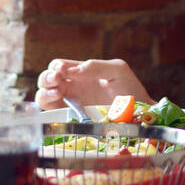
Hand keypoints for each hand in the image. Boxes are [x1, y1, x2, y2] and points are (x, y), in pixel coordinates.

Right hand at [35, 58, 151, 110]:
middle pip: (47, 79)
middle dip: (47, 78)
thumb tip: (72, 71)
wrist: (140, 114)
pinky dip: (47, 107)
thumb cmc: (130, 90)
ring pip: (44, 95)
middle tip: (57, 80)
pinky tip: (57, 103)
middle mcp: (73, 86)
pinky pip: (51, 113)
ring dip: (45, 92)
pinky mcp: (71, 118)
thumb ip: (95, 66)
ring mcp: (71, 103)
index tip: (62, 71)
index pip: (58, 66)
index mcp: (81, 72)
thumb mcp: (117, 70)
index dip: (56, 67)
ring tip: (57, 93)